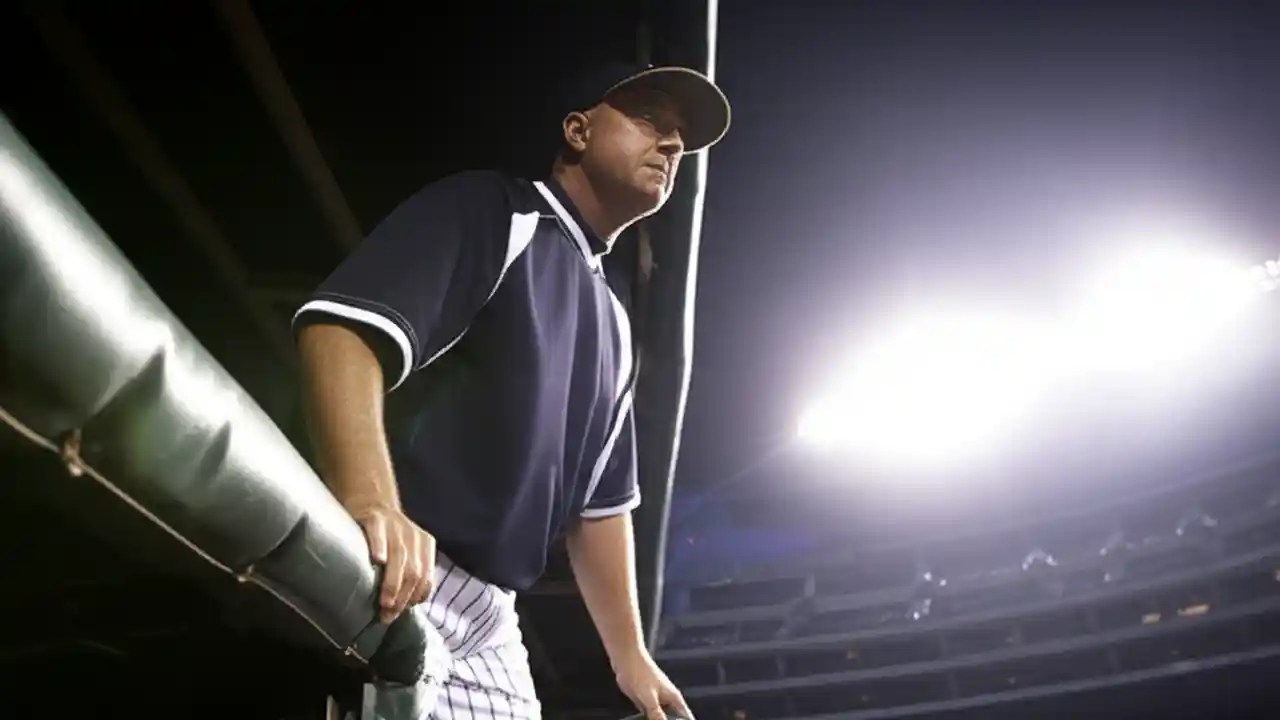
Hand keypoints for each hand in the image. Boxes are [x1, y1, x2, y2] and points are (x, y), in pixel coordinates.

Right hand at [346, 500, 435, 624]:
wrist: (371, 500)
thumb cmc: (386, 536)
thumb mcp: (405, 551)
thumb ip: (409, 572)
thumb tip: (403, 608)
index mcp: (425, 545)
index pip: (426, 578)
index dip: (415, 598)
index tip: (400, 612)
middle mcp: (413, 535)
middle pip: (414, 571)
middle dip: (402, 597)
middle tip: (388, 614)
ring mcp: (394, 526)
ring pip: (399, 557)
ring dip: (392, 583)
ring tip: (384, 602)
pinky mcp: (375, 518)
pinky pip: (379, 533)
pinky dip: (380, 546)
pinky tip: (377, 560)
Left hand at [614, 651, 693, 719]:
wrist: (626, 658)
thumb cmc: (640, 672)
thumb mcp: (648, 697)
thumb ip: (656, 713)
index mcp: (674, 698)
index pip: (686, 717)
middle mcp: (666, 700)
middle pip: (672, 718)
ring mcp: (655, 699)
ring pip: (659, 717)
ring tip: (647, 718)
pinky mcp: (644, 699)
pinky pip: (648, 714)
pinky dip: (645, 718)